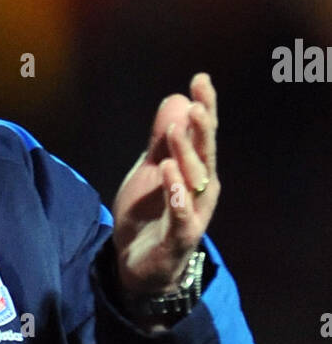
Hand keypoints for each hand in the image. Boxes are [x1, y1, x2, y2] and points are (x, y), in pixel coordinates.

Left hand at [111, 73, 219, 297]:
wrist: (137, 263)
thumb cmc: (151, 212)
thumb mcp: (150, 169)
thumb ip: (162, 139)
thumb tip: (177, 98)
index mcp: (195, 170)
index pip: (202, 135)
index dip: (205, 107)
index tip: (201, 80)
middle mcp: (201, 190)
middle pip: (205, 155)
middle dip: (202, 129)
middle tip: (197, 103)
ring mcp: (193, 214)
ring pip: (195, 183)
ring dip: (186, 156)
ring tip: (175, 132)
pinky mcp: (179, 238)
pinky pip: (181, 215)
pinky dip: (176, 194)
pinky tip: (169, 174)